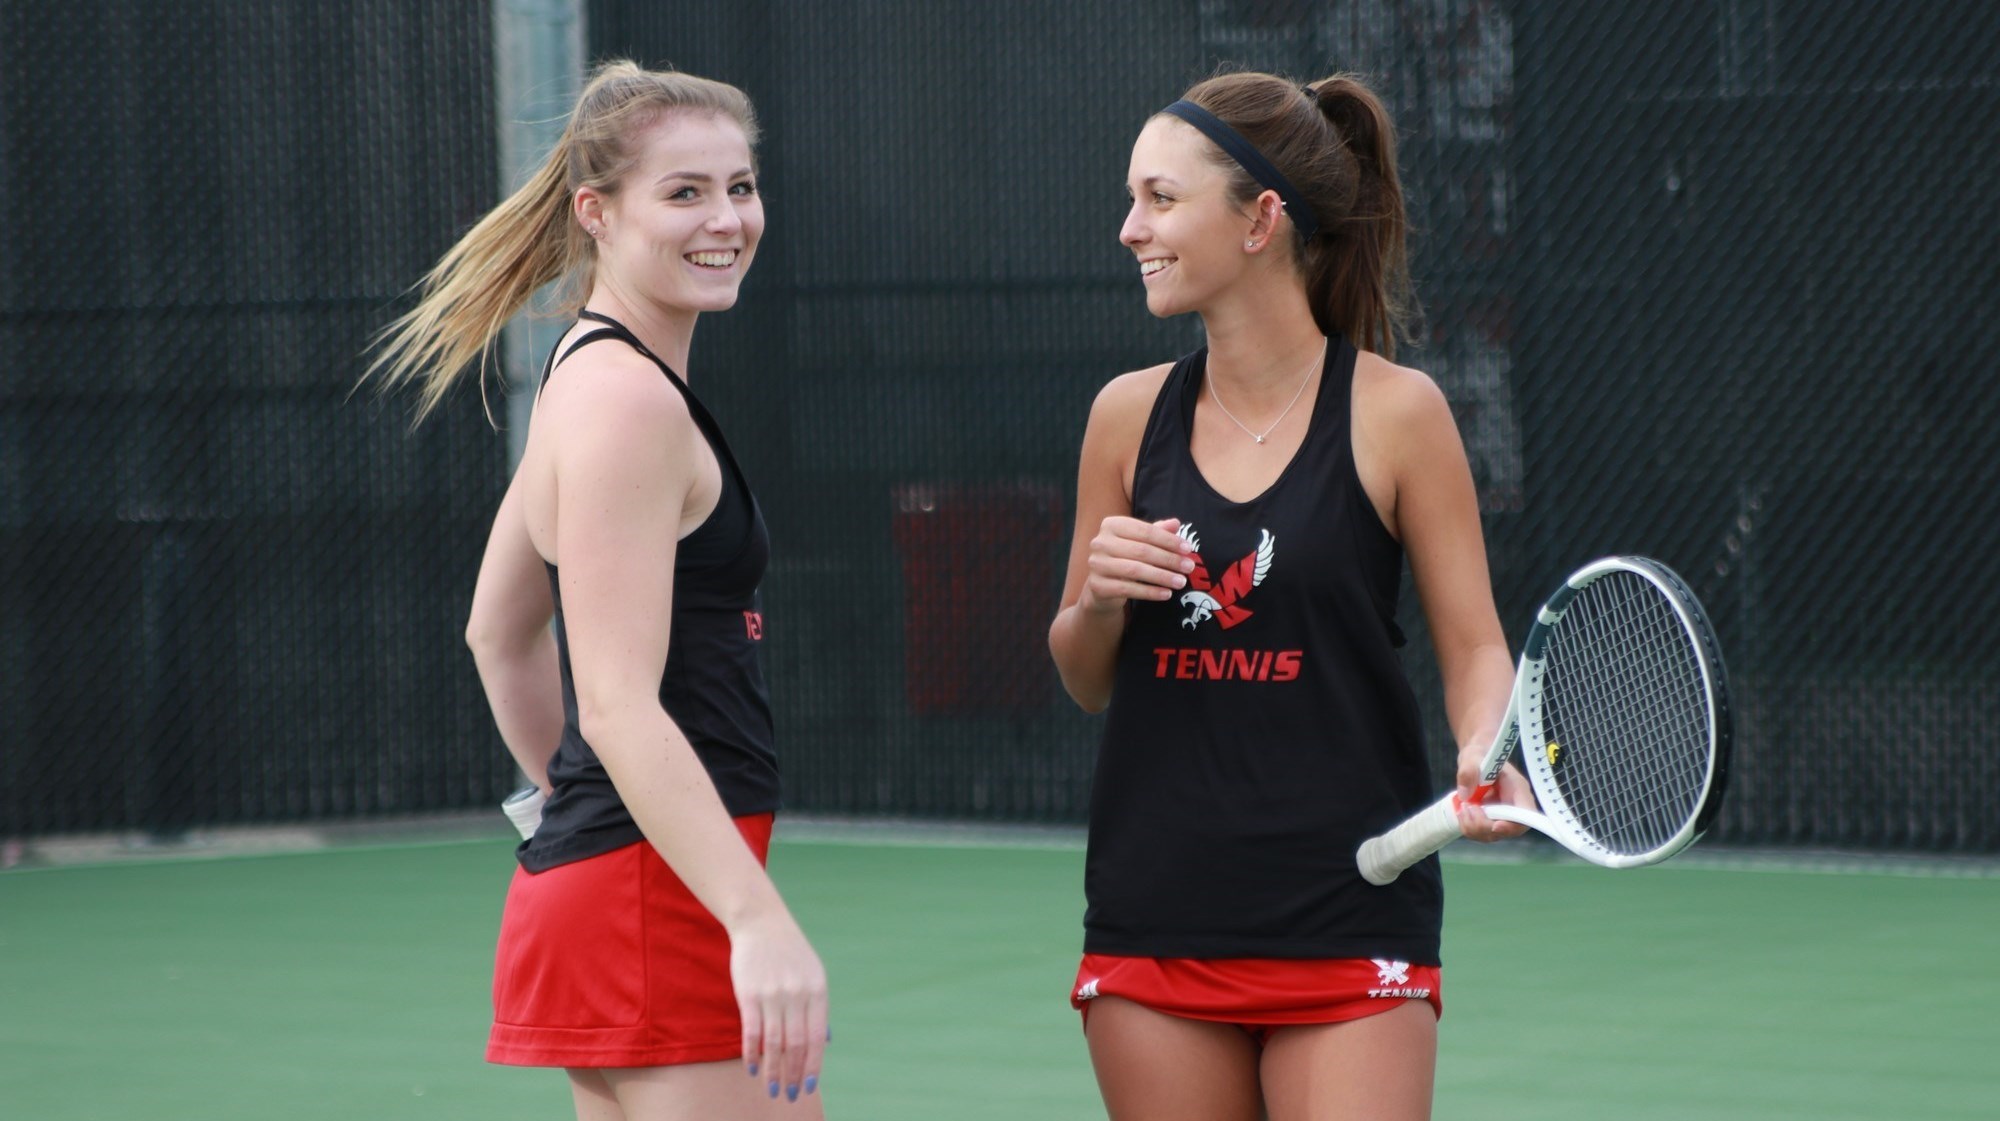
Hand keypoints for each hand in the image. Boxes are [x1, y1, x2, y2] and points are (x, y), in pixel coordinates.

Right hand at [730, 911, 828, 1102]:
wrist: (761, 922)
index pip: (816, 1039)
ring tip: (773, 1089)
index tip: (809, 1088)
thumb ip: (817, 1009)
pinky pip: (752, 1031)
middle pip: (796, 1046)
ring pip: (774, 1043)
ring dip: (773, 1071)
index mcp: (818, 992)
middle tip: (790, 1095)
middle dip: (794, 1075)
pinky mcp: (749, 993)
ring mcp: (773, 994)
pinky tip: (753, 1068)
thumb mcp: (813, 975)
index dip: (813, 1067)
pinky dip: (752, 1054)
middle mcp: (797, 995)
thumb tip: (823, 1043)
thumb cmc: (789, 953)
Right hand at [1079, 516, 1195, 613]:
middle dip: (1169, 559)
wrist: (1102, 587)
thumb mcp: (1140, 542)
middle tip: (1189, 567)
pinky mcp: (1097, 585)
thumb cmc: (1125, 558)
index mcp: (1111, 525)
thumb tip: (1176, 523)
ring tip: (1181, 582)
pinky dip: (1150, 592)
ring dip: (1162, 576)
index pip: (1145, 531)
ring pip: (1136, 570)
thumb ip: (1157, 532)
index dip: (1169, 540)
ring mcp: (1096, 564)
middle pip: (1142, 550)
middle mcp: (1100, 542)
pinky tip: (1166, 594)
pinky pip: (1128, 589)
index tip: (1188, 549)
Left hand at [1454, 746, 1532, 842]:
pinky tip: (1462, 811)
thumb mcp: (1472, 757)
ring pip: (1492, 835)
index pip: (1525, 815)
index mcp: (1517, 789)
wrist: (1475, 760)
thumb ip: (1469, 772)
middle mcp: (1514, 806)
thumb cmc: (1480, 755)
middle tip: (1466, 808)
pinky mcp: (1490, 820)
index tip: (1494, 826)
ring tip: (1462, 806)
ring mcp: (1502, 815)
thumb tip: (1465, 794)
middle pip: (1507, 830)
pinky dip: (1468, 826)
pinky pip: (1481, 833)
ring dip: (1472, 826)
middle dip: (1483, 825)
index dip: (1513, 825)